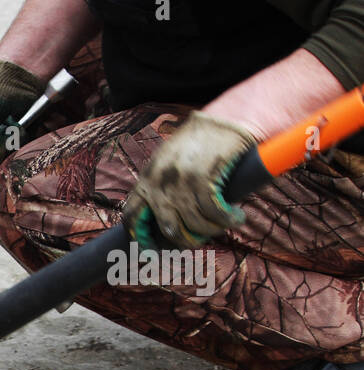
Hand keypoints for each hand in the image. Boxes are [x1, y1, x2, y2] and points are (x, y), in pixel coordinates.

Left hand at [123, 112, 256, 249]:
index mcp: (147, 177)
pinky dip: (228, 220)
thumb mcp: (168, 161)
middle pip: (167, 227)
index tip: (153, 251)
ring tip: (224, 226)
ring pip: (194, 223)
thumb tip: (161, 219)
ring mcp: (182, 179)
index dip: (141, 238)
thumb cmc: (198, 143)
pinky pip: (215, 212)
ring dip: (212, 231)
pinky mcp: (206, 176)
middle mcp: (160, 180)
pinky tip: (237, 218)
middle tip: (199, 240)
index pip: (132, 215)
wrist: (225, 118)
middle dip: (184, 240)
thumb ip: (161, 185)